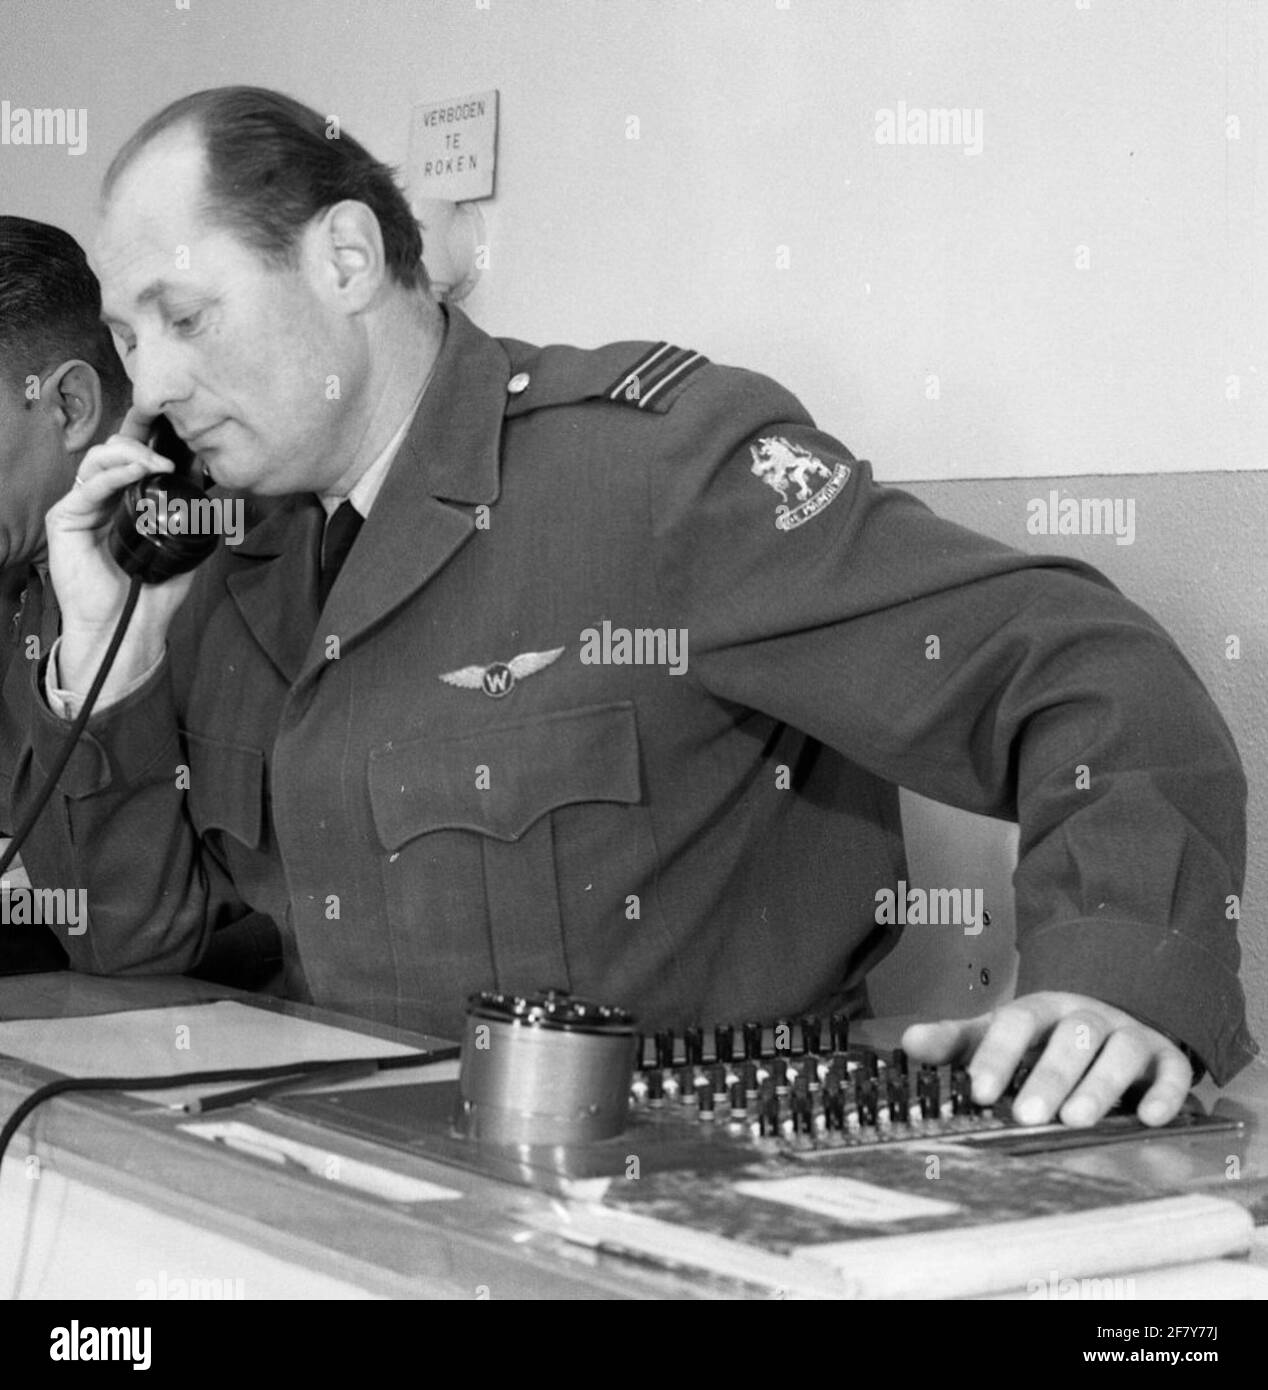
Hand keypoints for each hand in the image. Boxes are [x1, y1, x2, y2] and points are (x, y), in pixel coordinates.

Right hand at [45, 405, 196, 697]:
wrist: (128, 626)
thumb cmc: (153, 591)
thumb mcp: (184, 547)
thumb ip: (193, 517)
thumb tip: (213, 485)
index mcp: (129, 501)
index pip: (138, 459)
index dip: (157, 443)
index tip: (186, 439)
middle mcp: (104, 498)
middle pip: (117, 450)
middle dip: (145, 441)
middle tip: (173, 452)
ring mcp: (83, 505)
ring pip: (100, 458)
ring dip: (133, 452)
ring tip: (159, 463)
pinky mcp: (65, 518)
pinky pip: (88, 485)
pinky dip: (115, 472)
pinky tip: (138, 471)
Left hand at [901, 991, 1193, 1127]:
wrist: (1110, 1021)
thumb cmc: (1044, 1038)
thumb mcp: (999, 1035)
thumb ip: (957, 1041)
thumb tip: (909, 1043)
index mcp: (1042, 1008)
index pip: (1017, 1021)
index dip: (997, 1054)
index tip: (977, 1091)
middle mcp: (1086, 1015)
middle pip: (1070, 1036)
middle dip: (1048, 1075)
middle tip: (1027, 1115)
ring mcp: (1129, 1033)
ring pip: (1118, 1050)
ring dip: (1099, 1084)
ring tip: (1076, 1121)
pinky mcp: (1165, 1057)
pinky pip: (1172, 1071)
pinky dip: (1164, 1093)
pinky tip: (1148, 1118)